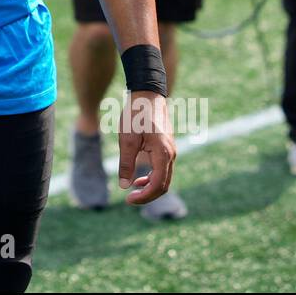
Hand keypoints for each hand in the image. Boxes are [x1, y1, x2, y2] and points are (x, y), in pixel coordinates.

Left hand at [117, 90, 176, 204]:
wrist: (146, 94)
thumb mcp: (126, 140)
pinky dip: (152, 177)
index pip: (158, 185)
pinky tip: (139, 178)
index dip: (144, 197)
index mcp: (163, 153)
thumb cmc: (136, 114)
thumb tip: (125, 186)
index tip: (128, 200)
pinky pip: (162, 168)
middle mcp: (171, 154)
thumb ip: (126, 164)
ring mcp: (170, 150)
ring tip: (133, 190)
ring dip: (149, 187)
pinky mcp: (166, 147)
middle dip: (147, 195)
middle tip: (129, 200)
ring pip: (163, 177)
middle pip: (163, 185)